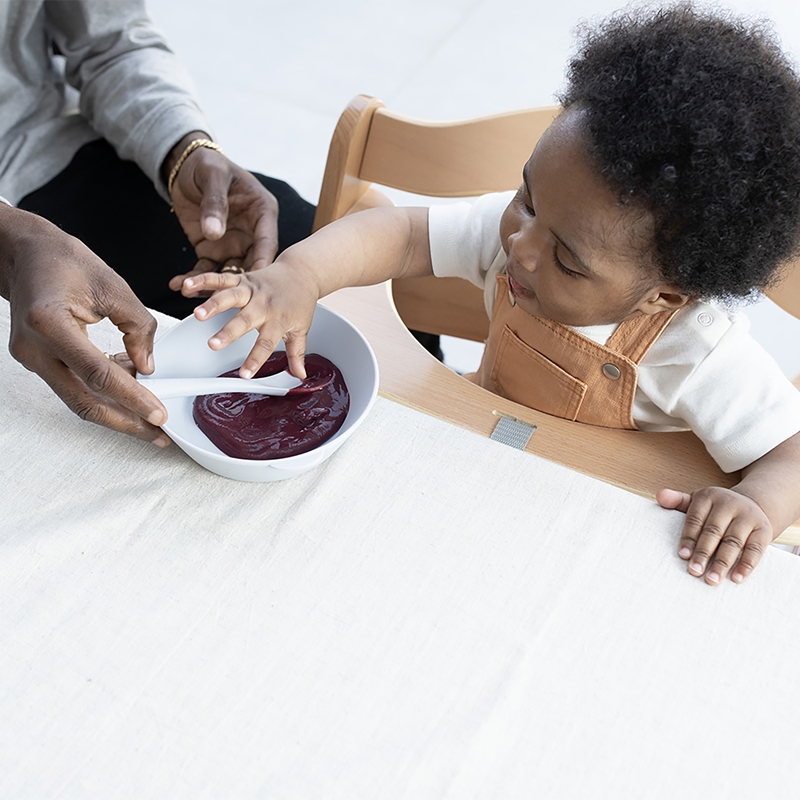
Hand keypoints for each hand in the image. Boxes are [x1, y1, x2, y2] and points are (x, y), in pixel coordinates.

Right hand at [1, 207, 169, 443]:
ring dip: (116, 413)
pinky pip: (74, 386)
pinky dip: (104, 394)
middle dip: (125, 422)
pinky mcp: (38, 361)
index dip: (132, 398)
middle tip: (158, 434)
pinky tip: (132, 396)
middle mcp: (33, 347)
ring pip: (78, 400)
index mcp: (48, 323)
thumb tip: (149, 367)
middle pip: (83, 401)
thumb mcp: (113, 286)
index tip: (159, 414)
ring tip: (150, 422)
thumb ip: (138, 327)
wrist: (24, 255)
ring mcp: (31, 358)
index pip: (97, 374)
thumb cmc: (64, 262)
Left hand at [165, 133, 278, 290]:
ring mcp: (232, 244)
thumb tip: (215, 232)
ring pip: (229, 272)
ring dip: (213, 286)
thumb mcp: (213, 176)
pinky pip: (205, 269)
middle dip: (239, 284)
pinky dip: (194, 280)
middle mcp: (251, 233)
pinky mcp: (212, 249)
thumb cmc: (208, 164)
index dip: (263, 263)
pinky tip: (180, 286)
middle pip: (251, 263)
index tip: (259, 283)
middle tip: (227, 299)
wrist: (186, 166)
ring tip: (193, 294)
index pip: (267, 242)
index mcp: (262, 213)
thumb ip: (214, 203)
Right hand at [181, 261, 319, 379]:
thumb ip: (296, 353)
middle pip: (244, 320)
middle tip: (214, 345)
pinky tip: (187, 285)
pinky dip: (203, 280)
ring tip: (197, 314)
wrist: (302, 271)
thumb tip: (299, 375)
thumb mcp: (301, 328)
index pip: (266, 343)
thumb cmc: (299, 301)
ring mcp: (251, 290)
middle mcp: (263, 304)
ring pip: (230, 296)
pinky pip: (221, 278)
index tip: (245, 375)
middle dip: (228, 333)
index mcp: (278, 319)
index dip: (255, 359)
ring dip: (212, 305)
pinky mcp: (242, 278)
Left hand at [657, 486, 773, 584]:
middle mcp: (729, 505)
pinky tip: (736, 578)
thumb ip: (678, 501)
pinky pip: (755, 549)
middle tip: (694, 571)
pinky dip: (746, 565)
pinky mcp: (763, 530)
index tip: (683, 556)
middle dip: (703, 553)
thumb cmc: (716, 509)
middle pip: (714, 531)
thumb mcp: (698, 501)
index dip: (689, 538)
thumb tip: (660, 496)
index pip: (696, 519)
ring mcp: (748, 517)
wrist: (753, 505)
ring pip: (733, 542)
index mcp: (709, 497)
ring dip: (722, 563)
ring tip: (712, 579)